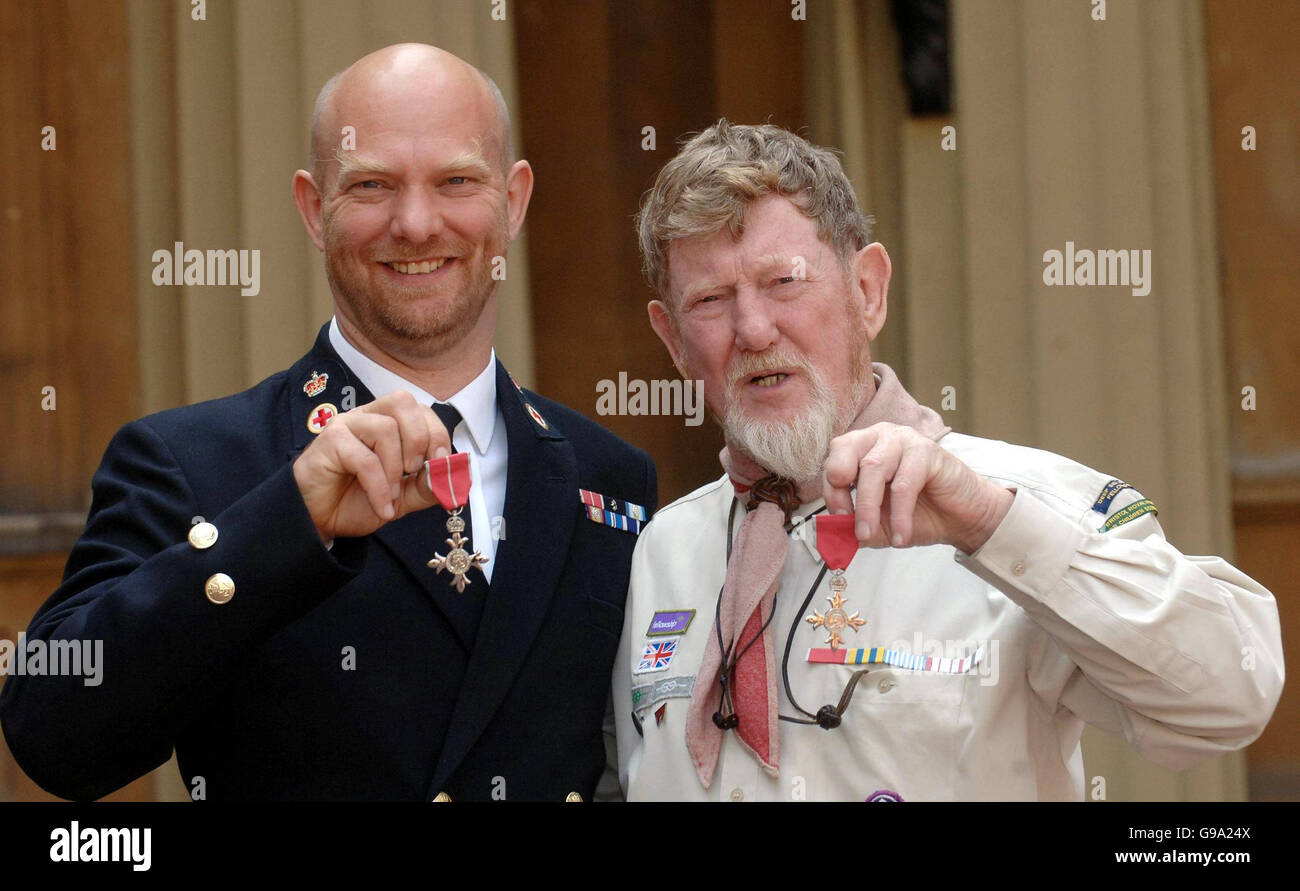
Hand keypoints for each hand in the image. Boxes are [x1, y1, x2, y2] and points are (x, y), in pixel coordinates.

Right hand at [292, 391, 452, 541]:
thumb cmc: (357, 501)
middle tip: (414, 471)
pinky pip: (365, 458)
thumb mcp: (404, 497)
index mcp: (387, 422)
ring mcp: (346, 425)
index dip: (436, 433)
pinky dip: (379, 486)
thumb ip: (429, 484)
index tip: (439, 464)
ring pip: (385, 428)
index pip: (420, 409)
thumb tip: (457, 472)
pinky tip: (381, 506)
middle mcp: (367, 417)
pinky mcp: (329, 441)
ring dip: (395, 468)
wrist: (319, 521)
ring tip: (390, 493)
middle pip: (403, 402)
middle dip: (419, 439)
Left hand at [822, 422, 1013, 553]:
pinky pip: (904, 483)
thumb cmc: (918, 514)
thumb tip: (832, 534)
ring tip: (870, 534)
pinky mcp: (928, 451)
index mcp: (862, 447)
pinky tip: (902, 535)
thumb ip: (855, 527)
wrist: (961, 518)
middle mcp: (880, 436)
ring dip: (868, 507)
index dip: (830, 490)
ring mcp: (904, 440)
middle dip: (840, 489)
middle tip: (847, 518)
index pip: (833, 459)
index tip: (838, 518)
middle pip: (846, 451)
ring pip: (873, 467)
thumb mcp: (879, 525)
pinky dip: (899, 513)